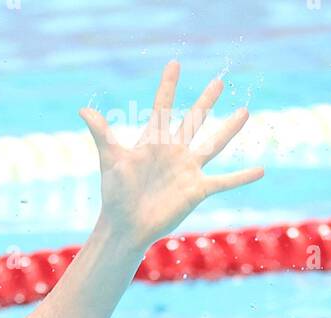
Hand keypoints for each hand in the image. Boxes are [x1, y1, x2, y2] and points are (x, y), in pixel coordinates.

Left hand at [79, 60, 264, 250]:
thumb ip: (102, 133)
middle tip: (219, 82)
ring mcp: (187, 170)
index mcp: (154, 141)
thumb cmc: (115, 195)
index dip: (168, 86)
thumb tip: (83, 110)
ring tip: (245, 112)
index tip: (174, 65)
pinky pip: (224, 182)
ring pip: (213, 144)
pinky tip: (261, 171)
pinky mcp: (196, 190)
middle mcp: (173, 152)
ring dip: (229, 129)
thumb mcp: (110, 160)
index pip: (163, 106)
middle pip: (194, 119)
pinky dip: (242, 178)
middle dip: (206, 101)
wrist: (125, 226)